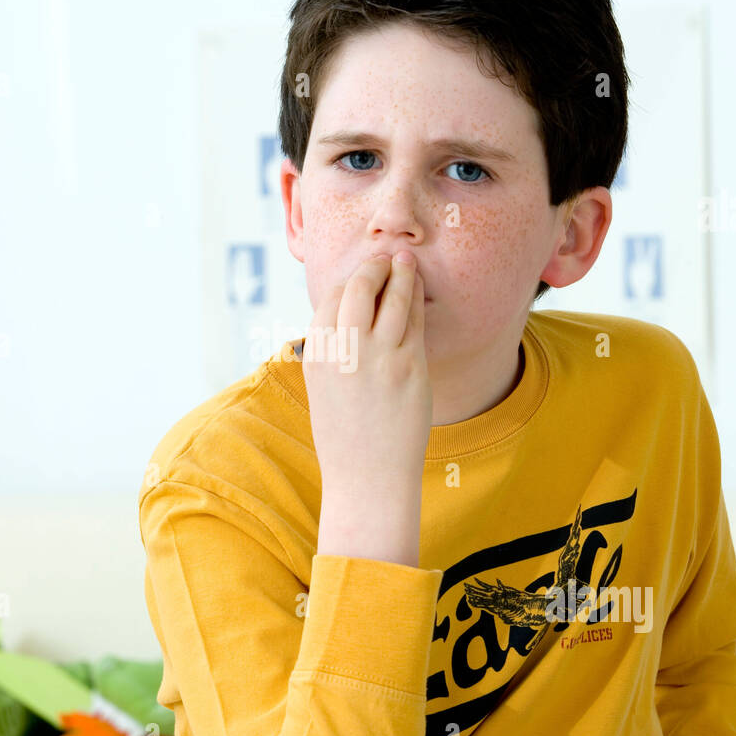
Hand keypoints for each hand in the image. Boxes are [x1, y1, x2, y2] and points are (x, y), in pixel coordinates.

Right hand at [302, 250, 431, 501]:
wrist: (367, 476)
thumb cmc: (345, 433)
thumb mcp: (323, 385)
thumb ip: (331, 348)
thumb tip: (347, 311)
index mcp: (318, 354)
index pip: (332, 298)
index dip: (349, 280)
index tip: (362, 274)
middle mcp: (345, 352)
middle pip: (360, 288)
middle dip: (374, 267)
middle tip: (385, 259)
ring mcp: (380, 358)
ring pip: (394, 298)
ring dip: (402, 273)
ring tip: (406, 261)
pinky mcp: (411, 368)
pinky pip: (416, 321)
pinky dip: (416, 299)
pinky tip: (418, 290)